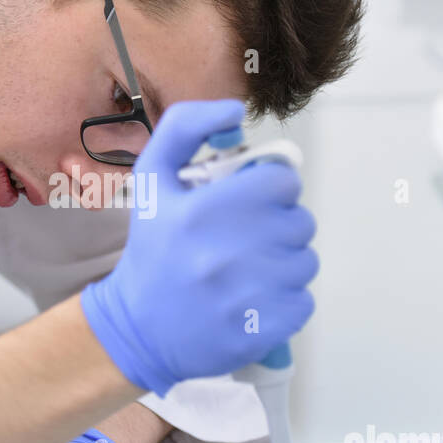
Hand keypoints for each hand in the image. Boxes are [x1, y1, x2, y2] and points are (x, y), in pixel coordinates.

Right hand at [80, 99, 317, 394]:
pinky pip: (303, 301)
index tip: (249, 204)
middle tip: (247, 239)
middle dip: (277, 226)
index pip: (282, 182)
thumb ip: (184, 128)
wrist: (138, 329)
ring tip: (250, 271)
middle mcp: (228, 253)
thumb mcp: (151, 179)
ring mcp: (248, 295)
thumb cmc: (151, 251)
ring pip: (304, 262)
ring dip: (284, 263)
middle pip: (299, 221)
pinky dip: (285, 300)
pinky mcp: (263, 331)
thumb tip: (235, 112)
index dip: (269, 189)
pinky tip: (254, 299)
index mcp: (203, 210)